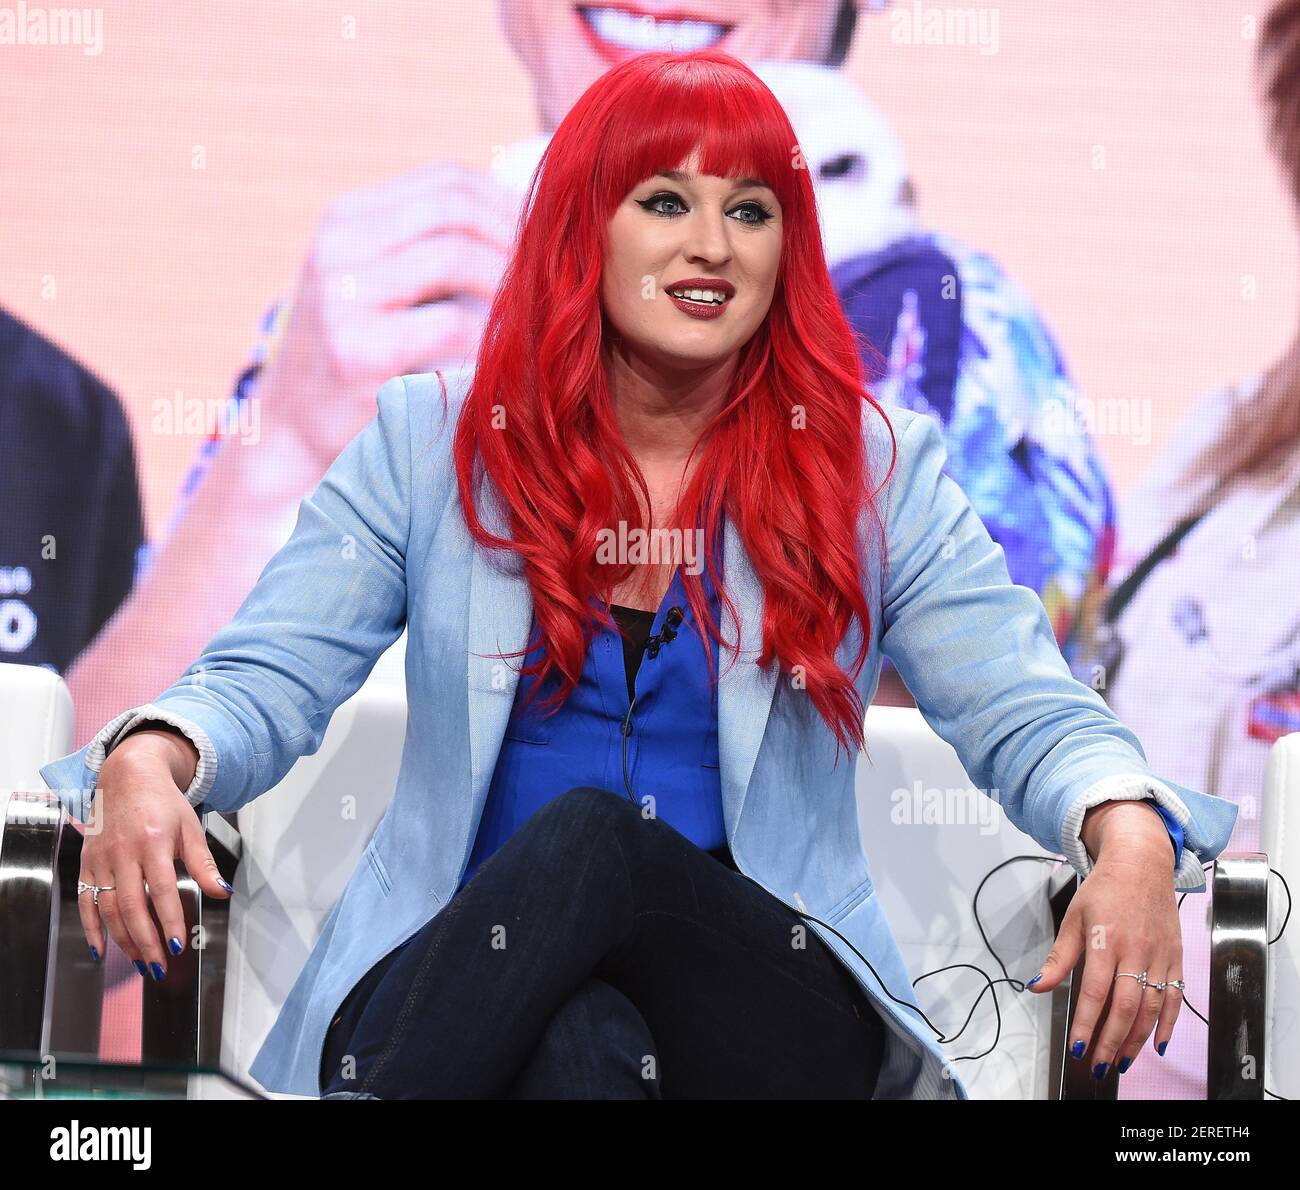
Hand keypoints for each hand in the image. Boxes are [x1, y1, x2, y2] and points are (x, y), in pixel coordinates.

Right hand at [77, 736, 231, 978]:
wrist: (129, 777)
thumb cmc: (164, 804)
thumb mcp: (191, 828)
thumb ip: (203, 864)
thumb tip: (223, 893)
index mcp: (153, 843)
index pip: (161, 889)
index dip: (168, 919)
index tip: (177, 945)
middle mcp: (123, 853)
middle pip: (131, 905)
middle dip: (145, 940)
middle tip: (159, 967)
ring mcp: (102, 859)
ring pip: (108, 908)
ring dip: (123, 940)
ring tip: (140, 963)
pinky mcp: (87, 863)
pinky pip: (86, 900)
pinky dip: (90, 927)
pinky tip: (100, 950)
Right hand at [257, 161, 522, 470]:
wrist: (289, 435)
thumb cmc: (353, 359)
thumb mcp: (372, 286)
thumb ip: (427, 251)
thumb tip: (528, 223)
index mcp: (346, 221)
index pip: (446, 181)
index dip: (508, 203)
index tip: (546, 239)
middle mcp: (338, 248)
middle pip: (455, 210)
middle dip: (515, 237)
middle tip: (554, 275)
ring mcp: (342, 300)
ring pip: (455, 258)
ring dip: (509, 281)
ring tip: (537, 310)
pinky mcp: (358, 354)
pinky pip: (452, 326)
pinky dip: (493, 334)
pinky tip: (512, 351)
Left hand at [1025, 803, 1181, 1076]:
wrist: (1141, 863)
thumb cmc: (1103, 889)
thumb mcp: (1073, 917)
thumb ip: (1059, 956)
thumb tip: (1037, 986)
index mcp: (1105, 940)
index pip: (1095, 991)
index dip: (1088, 1023)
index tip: (1078, 1047)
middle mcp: (1136, 951)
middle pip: (1125, 1006)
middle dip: (1112, 1041)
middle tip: (1099, 1066)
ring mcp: (1159, 955)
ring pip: (1151, 1007)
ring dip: (1137, 1039)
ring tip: (1122, 1061)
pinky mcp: (1175, 956)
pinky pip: (1174, 996)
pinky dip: (1168, 1023)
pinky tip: (1157, 1043)